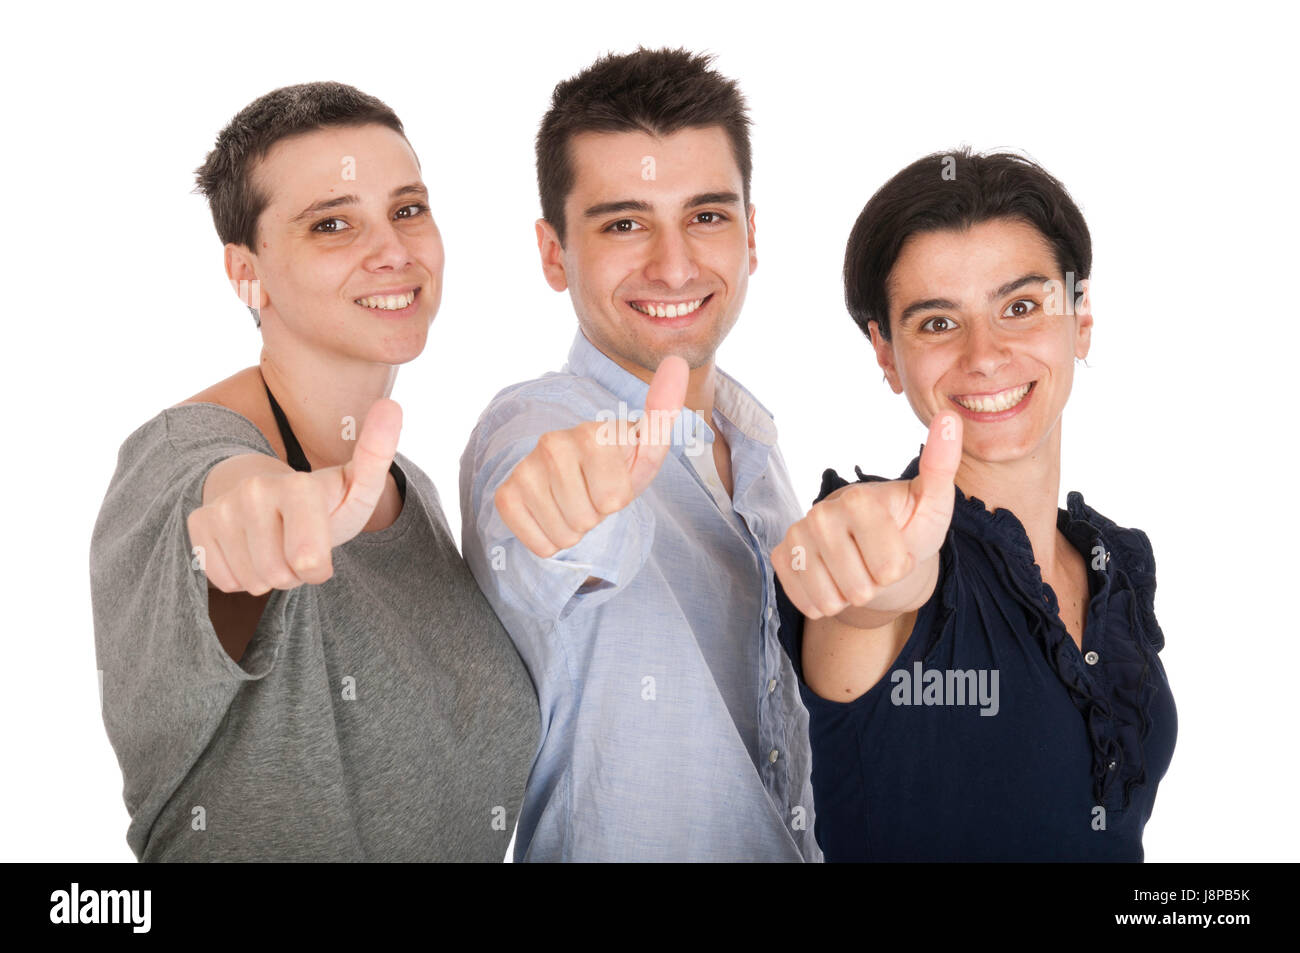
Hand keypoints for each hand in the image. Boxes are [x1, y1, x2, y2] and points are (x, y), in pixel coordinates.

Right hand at [187, 399, 402, 593]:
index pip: (308, 560)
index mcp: (296, 486)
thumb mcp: (357, 486)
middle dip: (294, 572)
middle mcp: (253, 491)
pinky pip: (224, 580)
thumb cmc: (323, 501)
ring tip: (276, 545)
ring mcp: (221, 507)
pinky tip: (250, 547)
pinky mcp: (198, 523)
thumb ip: (377, 454)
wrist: (269, 495)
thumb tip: (393, 405)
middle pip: (279, 576)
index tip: (322, 548)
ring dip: (268, 574)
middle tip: (297, 545)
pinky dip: (241, 574)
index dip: (317, 568)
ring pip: (251, 580)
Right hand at [494, 355, 688, 557]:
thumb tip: (677, 360)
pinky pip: (539, 544)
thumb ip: (662, 412)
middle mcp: (552, 445)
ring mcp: (525, 469)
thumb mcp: (645, 446)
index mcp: (591, 433)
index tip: (612, 479)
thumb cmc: (616, 463)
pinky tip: (551, 514)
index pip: (612, 499)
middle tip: (591, 493)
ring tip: (573, 503)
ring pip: (563, 534)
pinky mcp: (506, 495)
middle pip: (586, 519)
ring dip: (574, 528)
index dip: (617, 498)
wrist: (571, 474)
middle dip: (595, 515)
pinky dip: (549, 540)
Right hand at [773, 411, 962, 619]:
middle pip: (859, 588)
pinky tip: (834, 579)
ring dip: (850, 597)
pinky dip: (826, 602)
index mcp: (858, 499)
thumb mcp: (933, 503)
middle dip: (875, 585)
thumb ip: (941, 465)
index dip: (901, 568)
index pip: (890, 567)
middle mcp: (820, 513)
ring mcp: (796, 534)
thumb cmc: (908, 527)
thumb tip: (949, 416)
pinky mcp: (780, 555)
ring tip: (857, 570)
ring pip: (831, 601)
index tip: (900, 549)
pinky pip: (806, 603)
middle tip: (876, 561)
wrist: (870, 548)